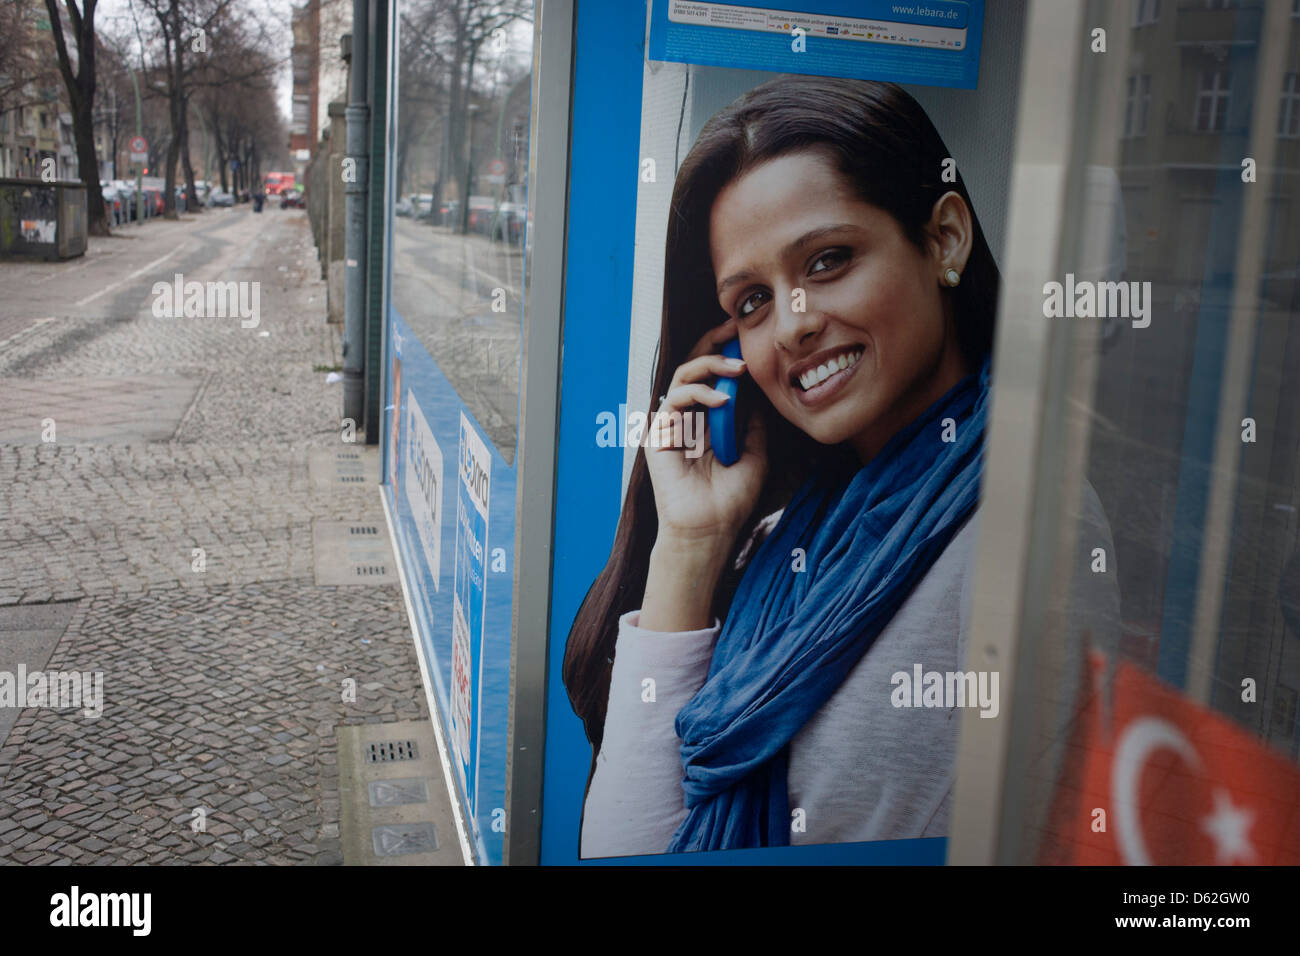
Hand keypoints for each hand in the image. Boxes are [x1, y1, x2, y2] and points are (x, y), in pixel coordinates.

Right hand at [643, 318, 767, 549]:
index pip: (712, 378)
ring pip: (682, 375)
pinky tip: (723, 400)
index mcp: (706, 422)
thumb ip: (752, 424)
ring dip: (711, 366)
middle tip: (735, 330)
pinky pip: (674, 399)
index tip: (745, 336)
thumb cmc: (730, 501)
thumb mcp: (754, 455)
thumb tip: (757, 394)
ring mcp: (670, 424)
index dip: (724, 354)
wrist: (709, 530)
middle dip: (713, 344)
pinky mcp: (658, 433)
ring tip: (738, 370)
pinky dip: (699, 393)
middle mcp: (687, 419)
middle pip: (692, 367)